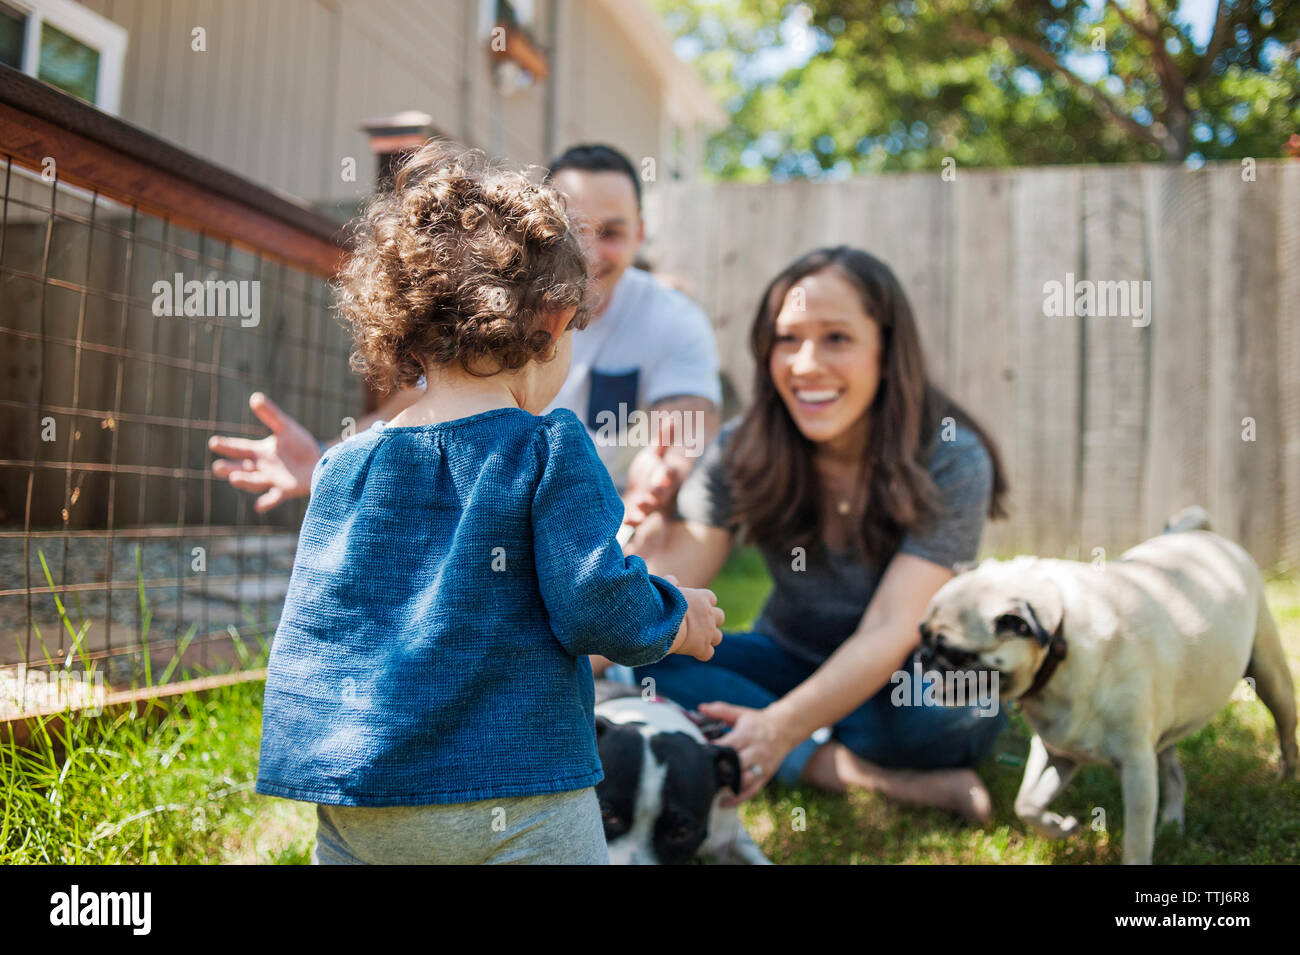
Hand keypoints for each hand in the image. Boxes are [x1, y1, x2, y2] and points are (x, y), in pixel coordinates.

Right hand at [208, 392, 320, 512]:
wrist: (320, 459)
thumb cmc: (300, 444)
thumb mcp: (286, 427)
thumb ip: (271, 414)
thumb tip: (255, 397)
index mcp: (261, 451)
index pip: (240, 448)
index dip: (227, 445)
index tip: (213, 442)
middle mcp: (263, 467)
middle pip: (242, 468)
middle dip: (229, 468)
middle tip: (217, 467)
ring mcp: (273, 479)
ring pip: (254, 481)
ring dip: (244, 481)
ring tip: (234, 478)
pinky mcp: (286, 490)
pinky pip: (274, 497)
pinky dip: (267, 502)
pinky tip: (258, 506)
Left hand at [621, 416, 683, 526]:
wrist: (644, 493)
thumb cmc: (652, 470)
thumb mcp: (656, 453)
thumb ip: (664, 439)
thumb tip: (671, 417)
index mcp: (665, 478)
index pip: (668, 475)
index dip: (666, 475)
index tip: (664, 473)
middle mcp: (658, 494)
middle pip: (659, 495)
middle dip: (657, 494)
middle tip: (652, 492)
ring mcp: (647, 506)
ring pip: (647, 509)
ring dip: (643, 510)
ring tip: (638, 510)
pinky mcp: (635, 514)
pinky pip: (633, 520)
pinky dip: (629, 521)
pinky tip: (623, 522)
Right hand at [664, 574, 723, 661]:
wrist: (663, 622)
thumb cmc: (662, 603)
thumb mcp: (665, 588)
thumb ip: (670, 583)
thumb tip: (674, 581)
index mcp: (702, 597)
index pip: (711, 598)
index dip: (704, 603)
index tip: (693, 608)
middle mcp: (709, 614)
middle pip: (720, 617)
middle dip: (712, 621)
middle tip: (697, 625)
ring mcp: (709, 632)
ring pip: (718, 637)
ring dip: (709, 638)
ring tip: (695, 640)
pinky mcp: (703, 647)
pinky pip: (708, 654)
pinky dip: (701, 653)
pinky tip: (691, 651)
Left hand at [696, 701, 799, 806]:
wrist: (785, 729)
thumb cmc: (757, 722)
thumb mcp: (740, 713)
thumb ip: (720, 710)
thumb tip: (701, 707)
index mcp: (748, 734)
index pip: (728, 745)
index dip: (713, 751)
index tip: (698, 755)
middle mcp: (756, 751)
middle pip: (737, 765)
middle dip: (719, 771)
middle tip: (701, 776)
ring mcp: (762, 765)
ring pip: (745, 780)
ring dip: (727, 787)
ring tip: (710, 790)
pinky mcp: (766, 776)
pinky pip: (752, 791)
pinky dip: (738, 799)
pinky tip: (723, 803)